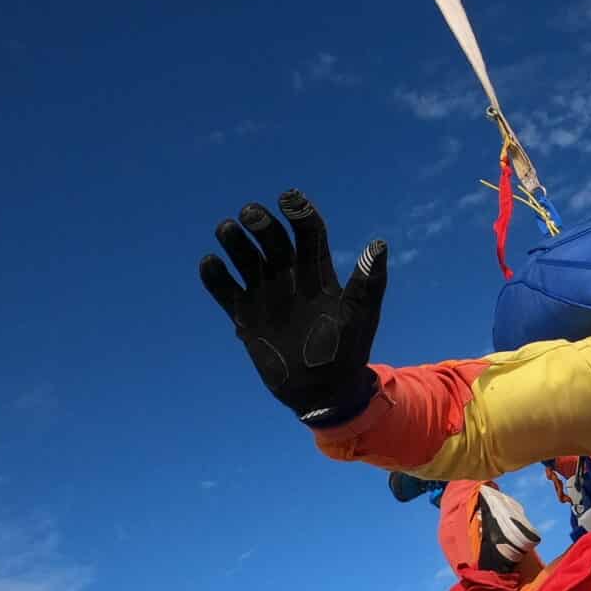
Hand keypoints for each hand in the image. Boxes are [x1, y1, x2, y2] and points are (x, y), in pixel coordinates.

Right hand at [199, 190, 386, 425]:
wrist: (323, 392)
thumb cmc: (348, 352)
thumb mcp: (361, 316)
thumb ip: (368, 282)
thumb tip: (379, 244)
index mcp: (318, 272)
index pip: (308, 233)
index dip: (298, 213)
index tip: (288, 199)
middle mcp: (289, 278)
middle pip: (272, 239)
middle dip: (261, 223)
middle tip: (251, 215)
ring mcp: (265, 295)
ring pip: (245, 258)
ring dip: (234, 241)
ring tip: (227, 230)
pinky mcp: (244, 316)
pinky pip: (224, 290)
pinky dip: (214, 277)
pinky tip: (210, 263)